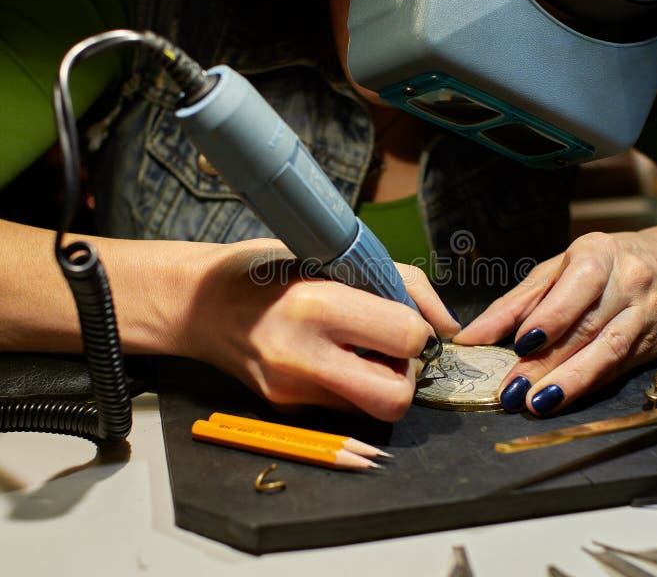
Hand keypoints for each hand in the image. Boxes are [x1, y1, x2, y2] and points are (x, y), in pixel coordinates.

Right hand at [177, 239, 459, 421]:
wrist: (197, 304)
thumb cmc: (266, 269)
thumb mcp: (332, 256)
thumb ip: (399, 282)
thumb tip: (447, 326)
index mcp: (316, 307)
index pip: (405, 337)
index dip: (415, 328)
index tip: (401, 316)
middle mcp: (302, 358)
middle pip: (395, 398)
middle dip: (406, 375)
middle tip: (390, 348)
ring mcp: (291, 392)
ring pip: (374, 411)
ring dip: (382, 384)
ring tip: (360, 351)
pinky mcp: (286, 410)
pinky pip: (346, 410)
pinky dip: (355, 388)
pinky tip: (334, 360)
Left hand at [453, 231, 656, 415]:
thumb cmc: (599, 266)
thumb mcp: (554, 272)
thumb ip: (514, 305)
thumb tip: (471, 337)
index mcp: (600, 254)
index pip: (578, 287)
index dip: (552, 317)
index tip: (523, 343)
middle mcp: (630, 282)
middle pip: (587, 328)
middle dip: (548, 363)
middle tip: (514, 389)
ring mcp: (647, 315)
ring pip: (608, 353)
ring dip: (571, 383)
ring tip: (536, 402)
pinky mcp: (655, 344)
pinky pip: (617, 369)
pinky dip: (587, 386)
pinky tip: (562, 399)